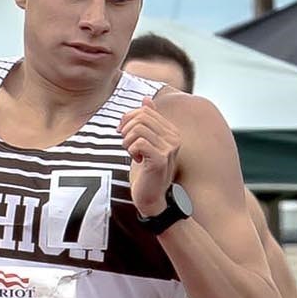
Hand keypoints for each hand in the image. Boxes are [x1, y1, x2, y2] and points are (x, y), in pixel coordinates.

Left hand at [118, 96, 181, 217]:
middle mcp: (174, 137)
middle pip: (141, 116)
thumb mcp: (145, 143)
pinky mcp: (161, 159)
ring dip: (128, 140)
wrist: (151, 198)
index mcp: (171, 131)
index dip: (128, 118)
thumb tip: (146, 99)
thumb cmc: (146, 171)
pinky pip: (139, 143)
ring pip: (139, 129)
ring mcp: (169, 148)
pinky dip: (131, 150)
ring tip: (132, 152)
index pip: (145, 111)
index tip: (122, 132)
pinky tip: (136, 159)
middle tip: (125, 143)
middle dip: (127, 128)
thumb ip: (148, 122)